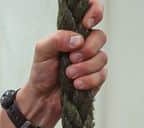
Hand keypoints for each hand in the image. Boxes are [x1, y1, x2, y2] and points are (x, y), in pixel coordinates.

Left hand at [17, 2, 107, 127]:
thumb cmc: (42, 73)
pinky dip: (88, 80)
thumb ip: (57, 38)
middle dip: (87, 49)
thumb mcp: (42, 50)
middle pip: (100, 37)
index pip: (92, 13)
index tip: (87, 23)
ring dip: (84, 68)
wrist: (41, 99)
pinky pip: (101, 75)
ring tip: (69, 75)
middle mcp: (86, 45)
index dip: (95, 12)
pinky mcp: (96, 79)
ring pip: (102, 58)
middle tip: (71, 59)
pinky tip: (76, 84)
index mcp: (74, 33)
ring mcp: (92, 62)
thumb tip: (78, 39)